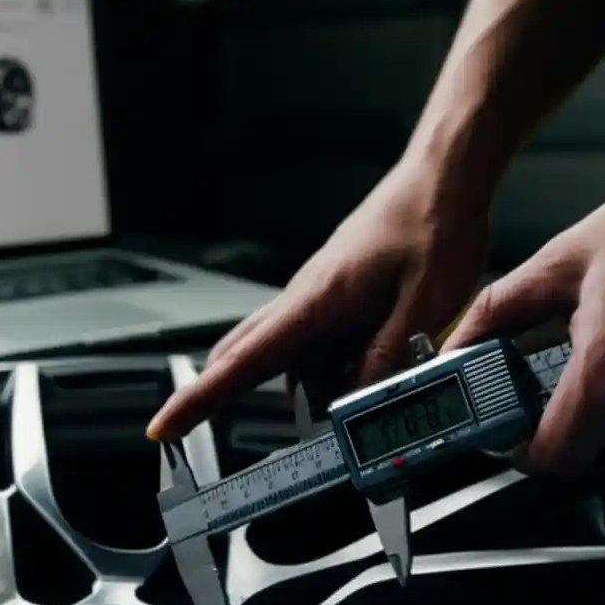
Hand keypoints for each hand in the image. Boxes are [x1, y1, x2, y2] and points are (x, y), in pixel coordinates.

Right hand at [147, 158, 490, 439]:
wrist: (442, 176)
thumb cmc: (432, 223)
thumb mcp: (425, 304)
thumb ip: (388, 358)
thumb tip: (356, 399)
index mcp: (314, 302)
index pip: (240, 362)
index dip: (197, 400)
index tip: (163, 426)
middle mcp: (306, 299)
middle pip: (249, 361)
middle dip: (245, 397)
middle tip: (280, 427)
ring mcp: (319, 297)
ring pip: (294, 357)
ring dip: (320, 383)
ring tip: (378, 377)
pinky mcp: (338, 296)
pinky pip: (322, 342)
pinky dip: (339, 362)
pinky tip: (382, 359)